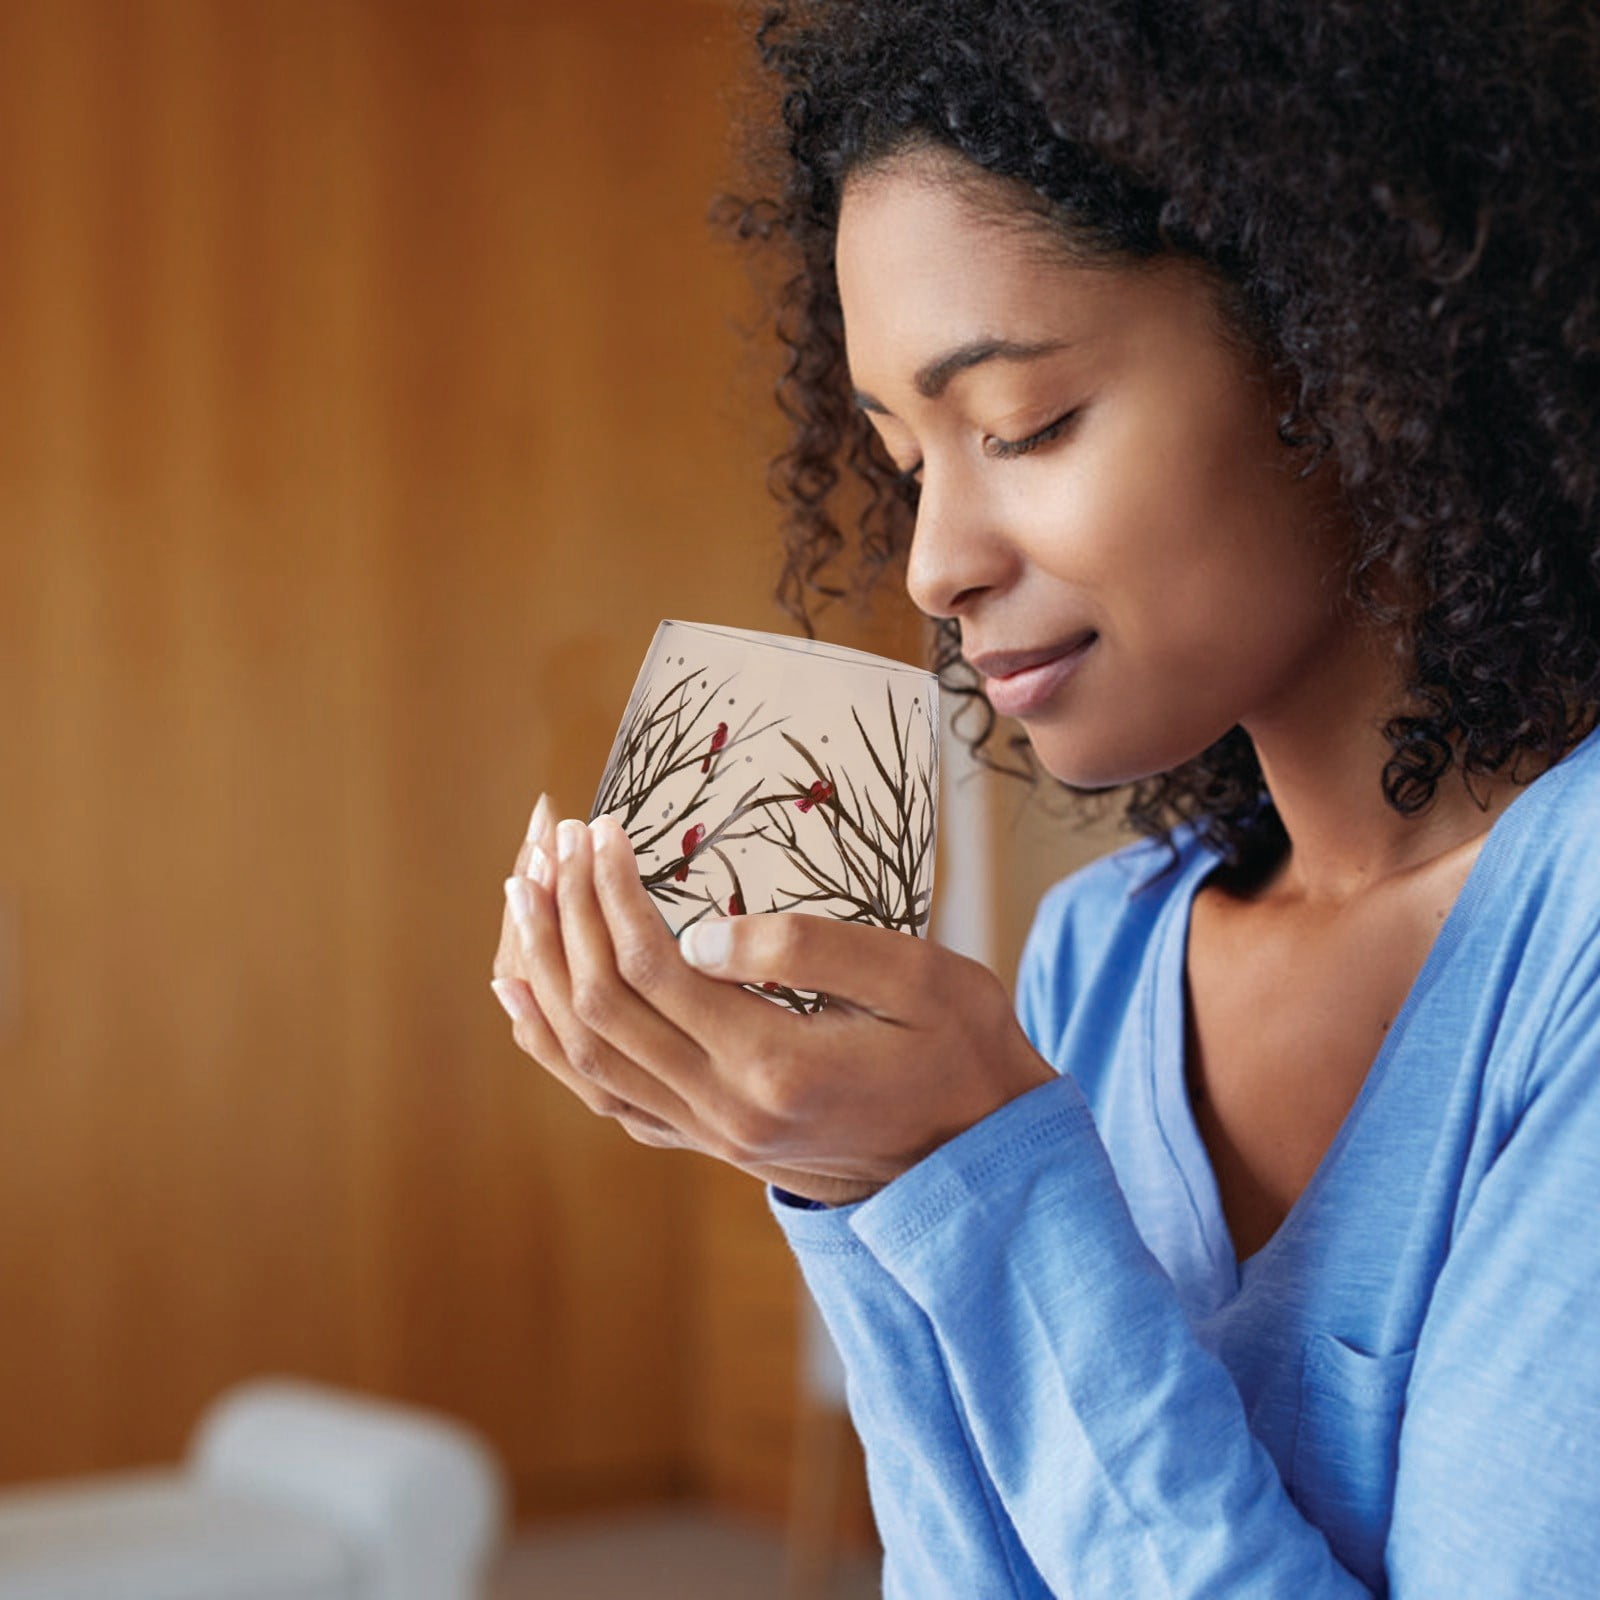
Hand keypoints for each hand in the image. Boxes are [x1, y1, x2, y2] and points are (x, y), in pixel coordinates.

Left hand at [491, 800, 1054, 1203]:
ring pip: (587, 1058)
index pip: (656, 968)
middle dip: (566, 916)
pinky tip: (527, 998)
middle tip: (549, 842)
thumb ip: (808, 950)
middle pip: (604, 1009)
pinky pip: (605, 1095)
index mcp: (774, 1065)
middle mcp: (725, 1111)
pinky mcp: (709, 1140)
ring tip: (521, 894)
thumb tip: (700, 932)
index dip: (615, 894)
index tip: (604, 830)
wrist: (979, 1157)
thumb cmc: (960, 1049)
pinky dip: (553, 1044)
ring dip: (545, 972)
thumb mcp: (915, 978)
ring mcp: (711, 1135)